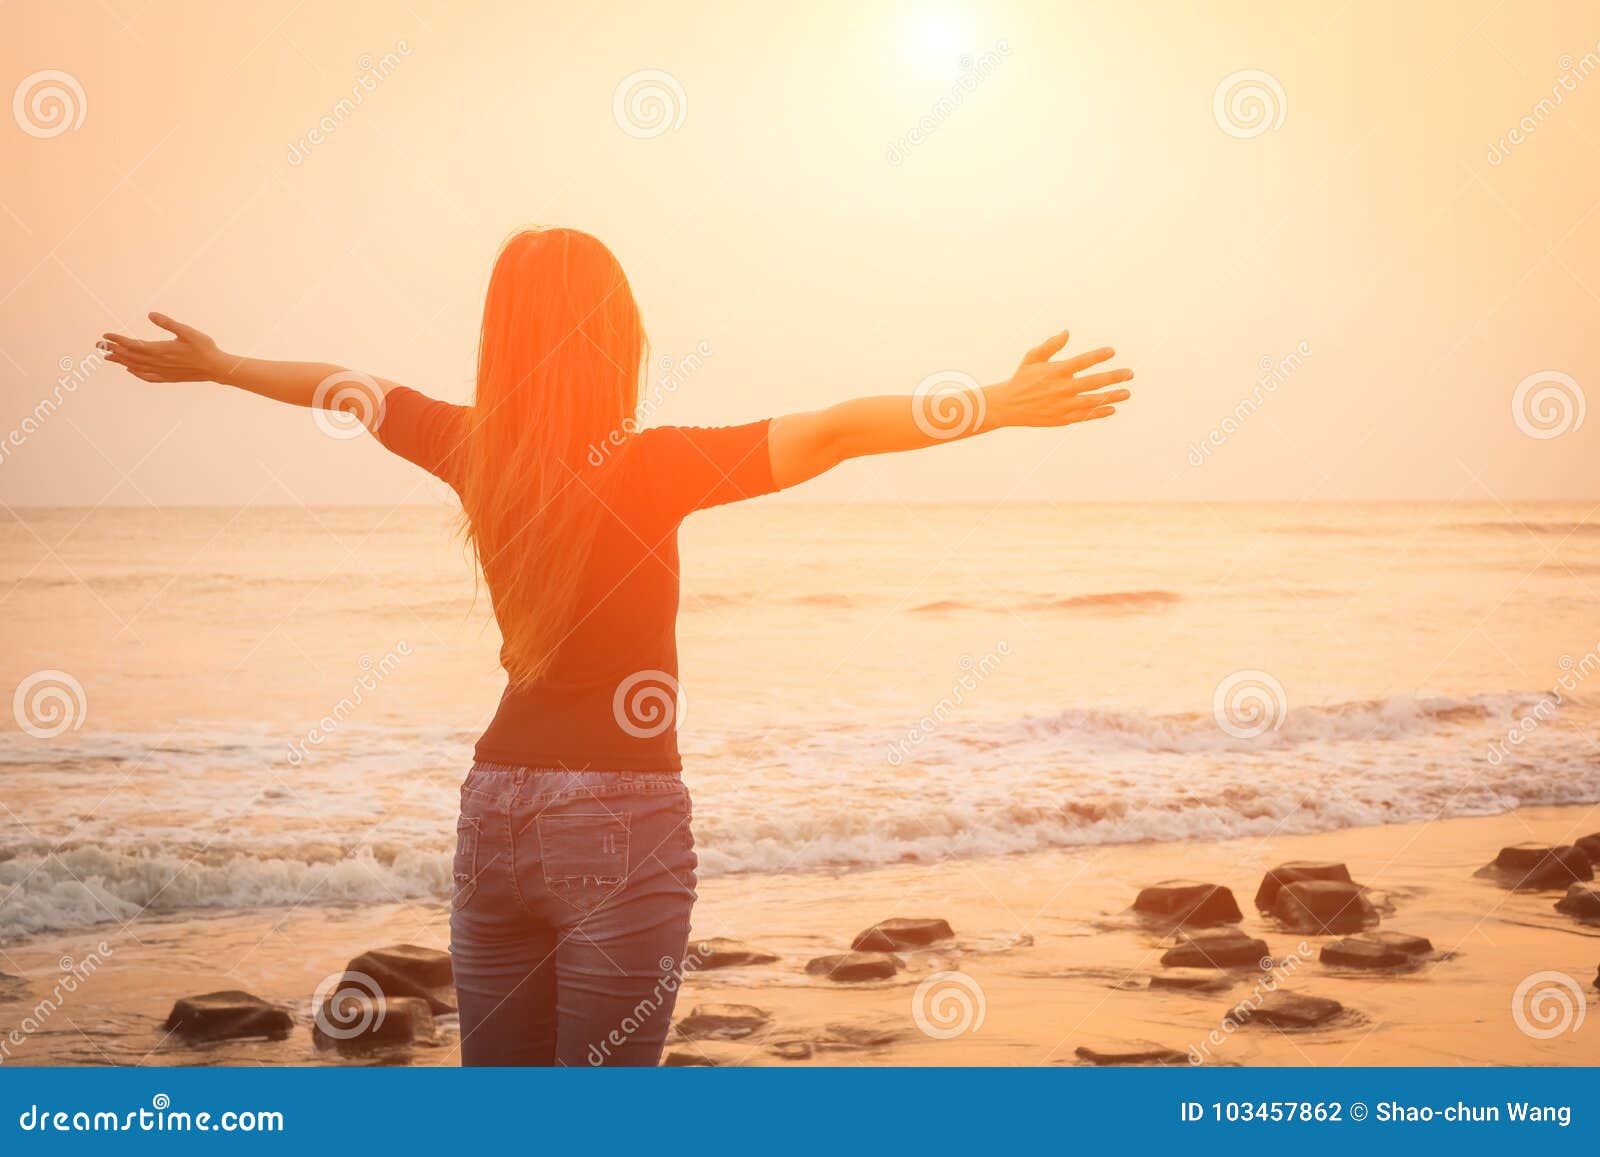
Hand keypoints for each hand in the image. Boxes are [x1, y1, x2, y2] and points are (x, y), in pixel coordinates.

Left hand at [98, 313, 225, 382]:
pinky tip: (130, 370)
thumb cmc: (204, 347)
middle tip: (98, 346)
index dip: (117, 340)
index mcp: (160, 349)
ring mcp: (162, 371)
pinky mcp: (168, 377)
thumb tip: (150, 314)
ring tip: (108, 357)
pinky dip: (136, 373)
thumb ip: (167, 323)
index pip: (132, 344)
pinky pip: (147, 376)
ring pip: (135, 367)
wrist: (216, 368)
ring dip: (120, 361)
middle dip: (113, 350)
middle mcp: (158, 362)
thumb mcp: (187, 331)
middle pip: (130, 356)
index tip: (105, 335)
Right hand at [985, 329, 1132, 428]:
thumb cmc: (1023, 378)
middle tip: (1130, 373)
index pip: (1081, 362)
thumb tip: (1067, 332)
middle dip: (1113, 377)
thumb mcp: (1032, 357)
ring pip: (1092, 401)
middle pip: (1092, 382)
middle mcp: (1061, 389)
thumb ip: (1051, 345)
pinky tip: (1112, 408)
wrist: (1008, 406)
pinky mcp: (1062, 419)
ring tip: (1127, 392)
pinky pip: (1085, 416)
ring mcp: (1063, 405)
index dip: (1097, 356)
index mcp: (1055, 371)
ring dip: (1111, 396)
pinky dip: (1099, 412)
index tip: (1112, 351)